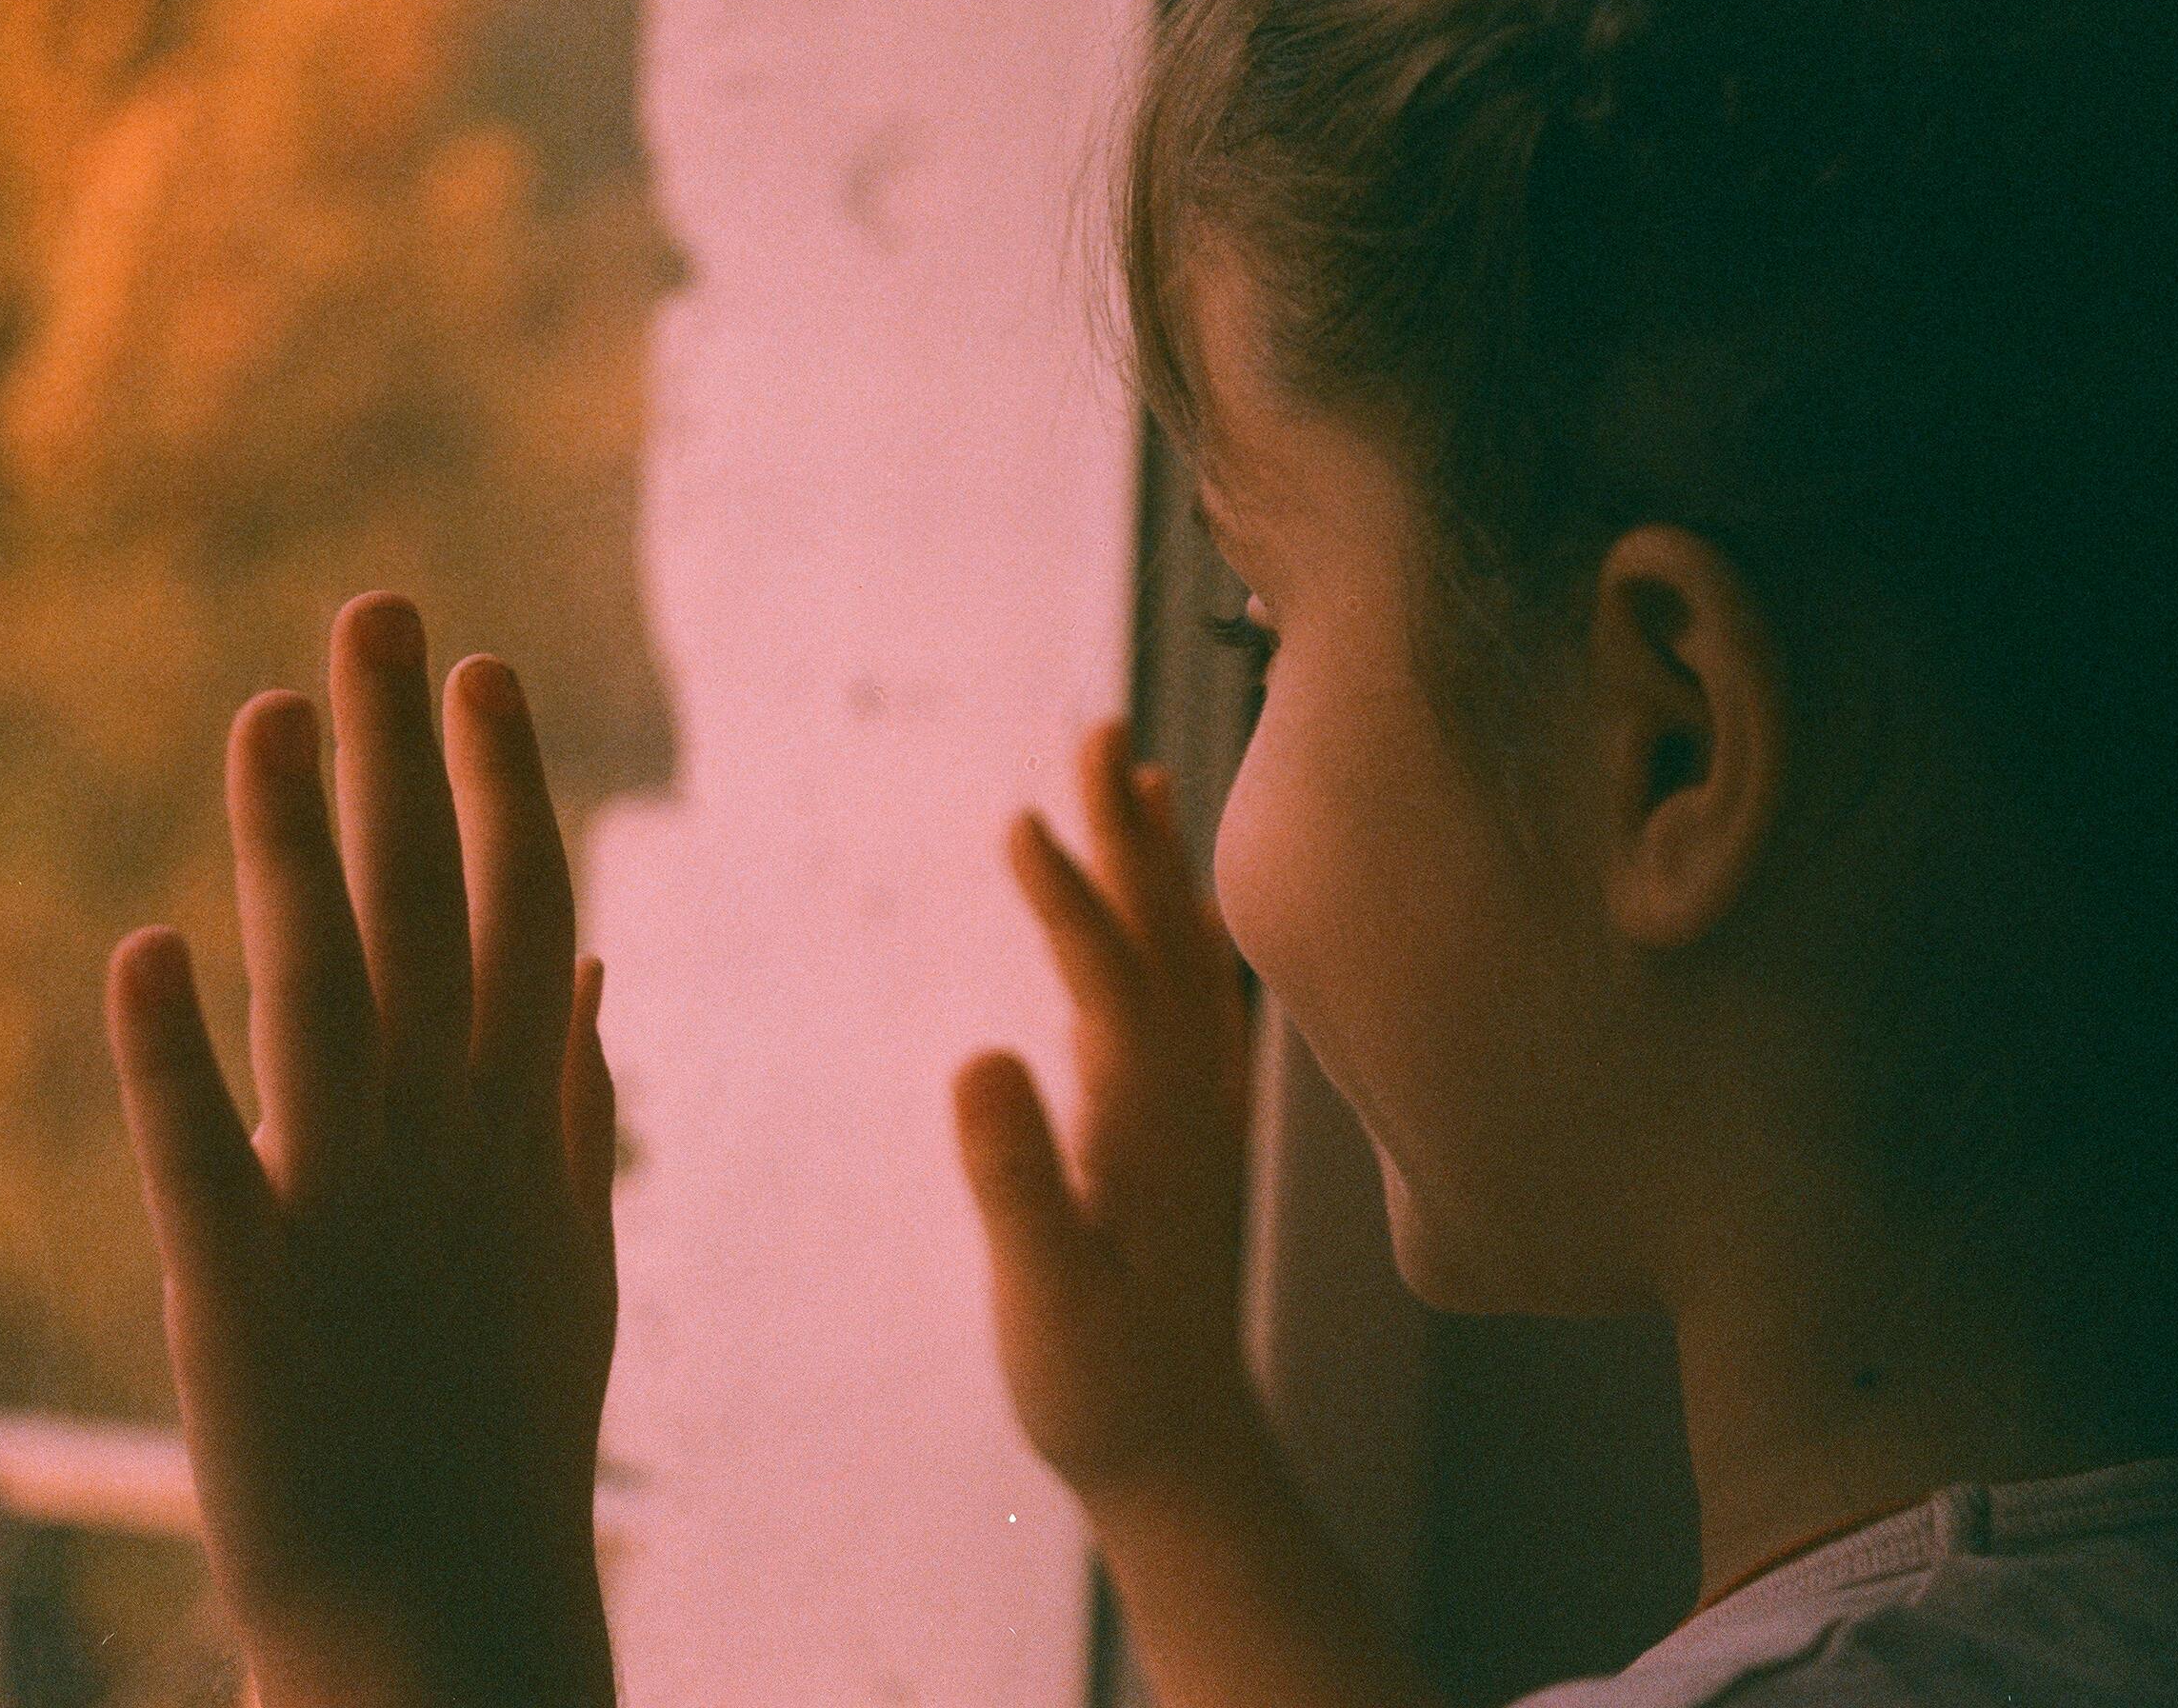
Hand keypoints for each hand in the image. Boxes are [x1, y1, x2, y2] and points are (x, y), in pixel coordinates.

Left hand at [104, 593, 617, 1707]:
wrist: (448, 1614)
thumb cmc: (499, 1425)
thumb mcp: (559, 1239)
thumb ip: (577, 1092)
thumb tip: (594, 957)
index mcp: (525, 1132)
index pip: (526, 921)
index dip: (502, 789)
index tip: (478, 667)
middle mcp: (451, 1147)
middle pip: (433, 921)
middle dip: (407, 763)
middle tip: (376, 611)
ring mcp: (353, 1213)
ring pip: (331, 1001)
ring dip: (299, 856)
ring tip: (262, 718)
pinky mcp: (242, 1293)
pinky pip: (205, 1158)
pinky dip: (171, 1057)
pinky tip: (141, 948)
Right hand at [952, 718, 1272, 1506]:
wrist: (1182, 1450)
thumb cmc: (1102, 1384)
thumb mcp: (1045, 1293)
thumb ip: (1016, 1180)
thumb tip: (980, 1056)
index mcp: (1150, 1122)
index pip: (1109, 979)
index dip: (1068, 897)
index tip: (1023, 818)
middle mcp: (1189, 1095)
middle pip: (1163, 935)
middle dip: (1127, 832)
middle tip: (1100, 726)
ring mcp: (1198, 1107)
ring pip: (1186, 956)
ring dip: (1159, 864)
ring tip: (1144, 775)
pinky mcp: (1191, 1128)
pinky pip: (1192, 996)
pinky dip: (1177, 927)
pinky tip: (1164, 910)